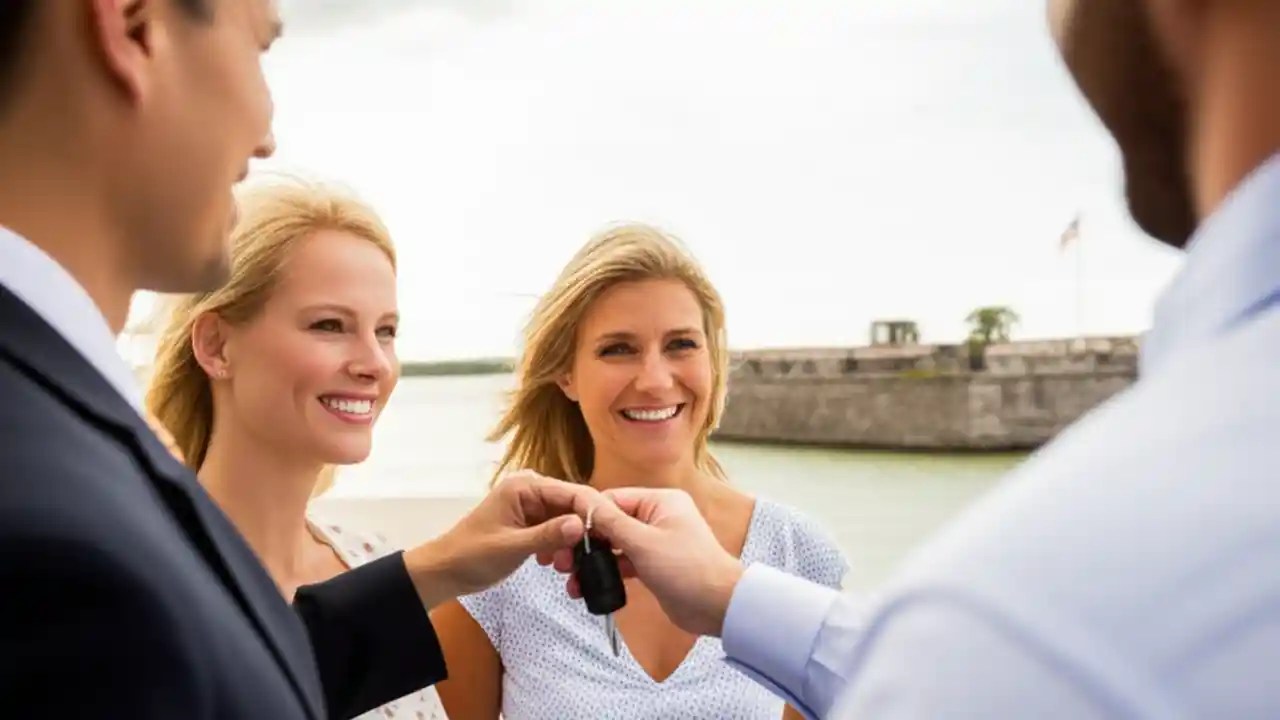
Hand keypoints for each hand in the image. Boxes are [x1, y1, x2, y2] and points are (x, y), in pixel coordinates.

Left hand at [404, 470, 600, 609]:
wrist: (446, 571)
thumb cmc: (472, 555)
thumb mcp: (511, 546)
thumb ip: (547, 535)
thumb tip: (582, 526)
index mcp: (524, 486)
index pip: (571, 492)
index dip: (593, 511)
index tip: (612, 534)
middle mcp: (530, 490)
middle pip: (572, 505)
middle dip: (581, 531)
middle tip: (583, 558)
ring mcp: (530, 506)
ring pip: (566, 520)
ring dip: (569, 542)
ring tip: (561, 565)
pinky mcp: (530, 522)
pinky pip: (556, 530)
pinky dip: (558, 546)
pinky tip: (551, 562)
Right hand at [548, 487, 743, 637]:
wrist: (718, 607)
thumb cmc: (687, 569)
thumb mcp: (643, 542)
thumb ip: (611, 522)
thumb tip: (582, 500)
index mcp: (660, 501)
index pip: (612, 499)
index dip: (586, 515)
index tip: (562, 533)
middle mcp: (657, 517)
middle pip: (611, 522)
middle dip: (586, 541)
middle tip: (562, 561)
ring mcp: (655, 542)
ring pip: (614, 545)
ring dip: (593, 560)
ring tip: (570, 578)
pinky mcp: (653, 566)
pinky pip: (623, 563)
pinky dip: (607, 572)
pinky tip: (587, 586)